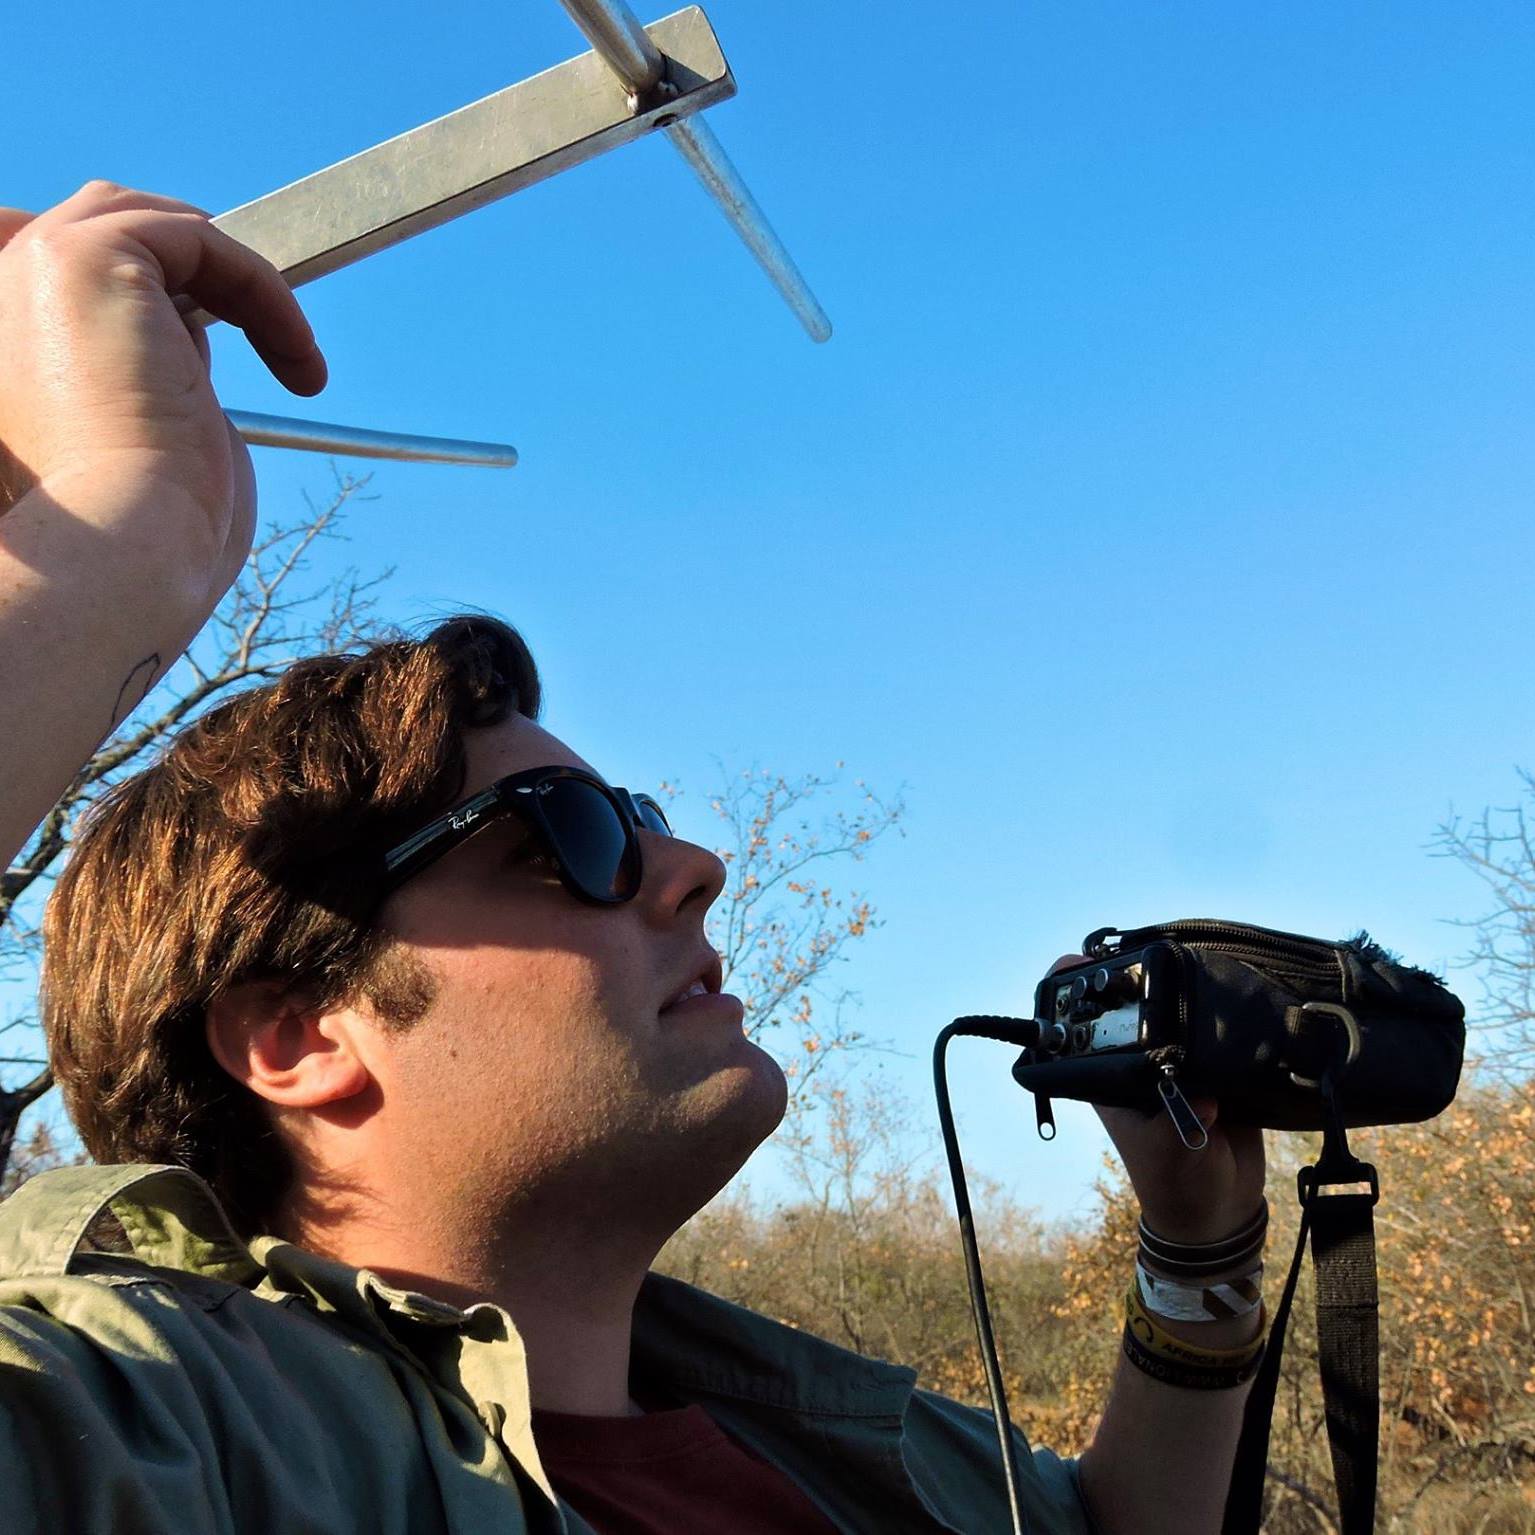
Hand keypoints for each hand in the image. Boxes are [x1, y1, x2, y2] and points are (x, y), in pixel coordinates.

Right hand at [0, 180, 324, 606]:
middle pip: (101, 226)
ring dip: (234, 276)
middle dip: (192, 267)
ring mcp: (29, 266)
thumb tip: (189, 326)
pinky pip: (198, 238)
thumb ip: (145, 361)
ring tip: (293, 352)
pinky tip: (301, 364)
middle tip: (265, 329)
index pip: (64, 272)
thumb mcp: (141, 426)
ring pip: (149, 221)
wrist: (126, 550)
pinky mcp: (87, 255)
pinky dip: (263, 288)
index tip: (223, 335)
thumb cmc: (143, 526)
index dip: (151, 287)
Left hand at [1050, 956, 1267, 1244]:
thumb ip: (1180, 1120)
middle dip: (1136, 978)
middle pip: (1125, 1005)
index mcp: (1110, 1075)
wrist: (1222, 1207)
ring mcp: (1175, 1060)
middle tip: (1157, 958)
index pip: (1080, 1025)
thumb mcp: (1169, 1151)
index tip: (1082, 959)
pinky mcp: (1214, 1066)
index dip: (1074, 989)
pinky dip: (1221, 1016)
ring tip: (1199, 972)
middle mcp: (1137, 1061)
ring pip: (1171, 1011)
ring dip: (1184, 993)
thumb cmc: (1177, 1183)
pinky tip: (1233, 994)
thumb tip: (1203, 1096)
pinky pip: (1214, 1031)